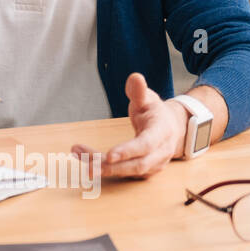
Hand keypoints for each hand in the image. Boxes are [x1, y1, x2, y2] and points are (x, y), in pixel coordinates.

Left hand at [72, 72, 187, 178]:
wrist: (171, 129)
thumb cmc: (156, 113)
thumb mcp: (148, 99)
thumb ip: (139, 91)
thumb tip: (135, 77)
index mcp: (161, 133)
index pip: (146, 145)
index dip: (128, 151)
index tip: (109, 155)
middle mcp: (160, 153)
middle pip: (136, 165)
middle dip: (111, 167)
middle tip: (88, 166)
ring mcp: (153, 165)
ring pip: (126, 171)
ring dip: (102, 166)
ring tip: (78, 153)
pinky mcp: (143, 172)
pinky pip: (122, 172)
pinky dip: (102, 167)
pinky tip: (82, 157)